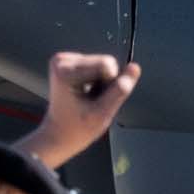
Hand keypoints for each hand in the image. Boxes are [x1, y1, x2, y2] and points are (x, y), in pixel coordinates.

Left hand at [23, 50, 142, 173]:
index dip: (110, 84)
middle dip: (105, 82)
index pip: (107, 65)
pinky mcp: (68, 61)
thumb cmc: (77, 128)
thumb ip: (120, 90)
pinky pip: (97, 65)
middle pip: (105, 61)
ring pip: (103, 63)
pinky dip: (95, 80)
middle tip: (92, 101)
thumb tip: (135, 68)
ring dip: (101, 82)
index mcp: (65, 71)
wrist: (58, 134)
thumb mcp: (102, 114)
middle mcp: (61, 61)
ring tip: (87, 98)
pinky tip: (85, 93)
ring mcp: (63, 60)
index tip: (95, 100)